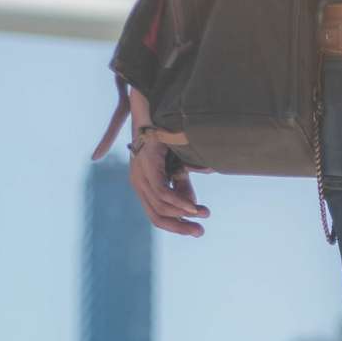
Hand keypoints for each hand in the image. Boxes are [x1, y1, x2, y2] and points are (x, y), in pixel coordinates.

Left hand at [127, 87, 209, 236]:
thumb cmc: (165, 138)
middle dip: (180, 227)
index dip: (176, 227)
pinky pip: (162, 191)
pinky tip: (193, 207)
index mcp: (142, 185)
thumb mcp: (176, 166)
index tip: (196, 231)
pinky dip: (179, 201)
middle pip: (156, 216)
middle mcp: (137, 182)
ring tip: (204, 214)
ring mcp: (139, 174)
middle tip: (200, 231)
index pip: (156, 215)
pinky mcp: (146, 165)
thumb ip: (182, 186)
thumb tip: (192, 207)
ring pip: (160, 205)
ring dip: (184, 213)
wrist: (155, 109)